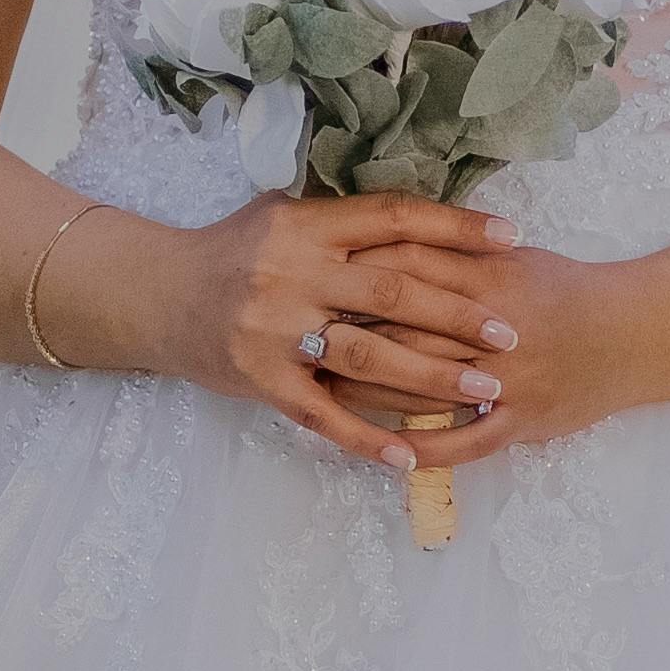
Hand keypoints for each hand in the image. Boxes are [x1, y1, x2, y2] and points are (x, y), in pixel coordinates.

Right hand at [175, 189, 520, 472]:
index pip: (395, 217)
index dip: (456, 226)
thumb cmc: (233, 252)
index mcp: (306, 225)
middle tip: (512, 332)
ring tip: (487, 390)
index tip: (511, 237)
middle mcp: (293, 273)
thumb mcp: (282, 214)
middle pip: (394, 291)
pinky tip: (408, 456)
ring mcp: (276, 330)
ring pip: (369, 355)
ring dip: (434, 378)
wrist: (157, 296)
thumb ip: (345, 217)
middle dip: (460, 314)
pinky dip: (366, 438)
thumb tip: (427, 214)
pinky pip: (322, 414)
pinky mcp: (261, 379)